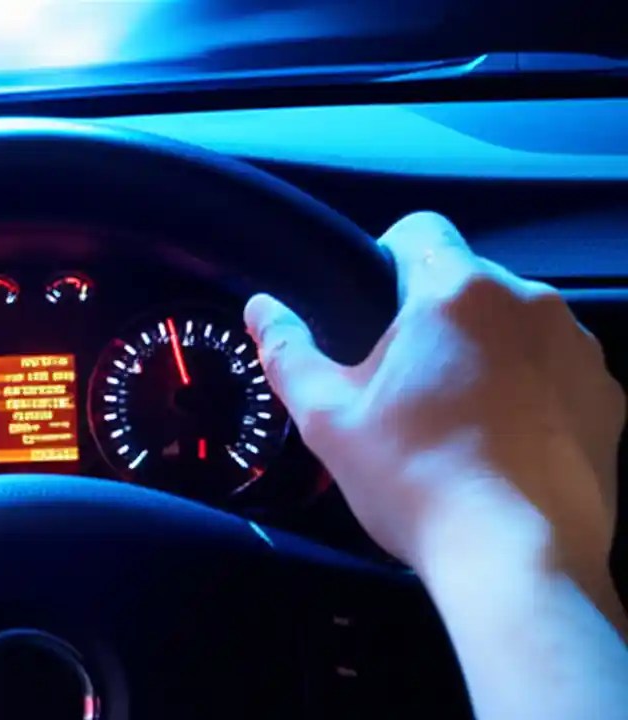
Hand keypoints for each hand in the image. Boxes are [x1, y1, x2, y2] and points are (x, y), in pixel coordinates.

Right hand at [244, 212, 622, 595]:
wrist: (518, 561)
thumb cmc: (415, 480)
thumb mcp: (327, 418)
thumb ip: (288, 351)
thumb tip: (261, 308)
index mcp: (455, 291)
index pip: (419, 229)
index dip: (386, 258)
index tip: (371, 310)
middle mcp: (529, 301)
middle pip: (467, 282)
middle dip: (434, 316)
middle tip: (403, 383)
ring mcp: (579, 348)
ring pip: (515, 324)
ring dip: (485, 350)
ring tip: (457, 419)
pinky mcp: (608, 396)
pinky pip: (556, 369)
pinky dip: (530, 389)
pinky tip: (503, 444)